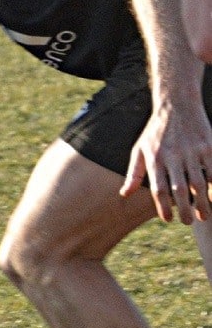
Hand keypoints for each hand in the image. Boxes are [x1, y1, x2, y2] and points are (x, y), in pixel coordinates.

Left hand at [120, 101, 211, 221]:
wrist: (176, 105)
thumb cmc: (156, 131)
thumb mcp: (139, 149)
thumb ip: (134, 173)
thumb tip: (124, 194)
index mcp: (155, 159)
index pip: (158, 189)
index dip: (163, 206)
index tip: (167, 219)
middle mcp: (173, 156)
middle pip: (180, 189)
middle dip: (184, 209)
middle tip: (188, 222)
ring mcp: (192, 151)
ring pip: (198, 182)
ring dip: (202, 201)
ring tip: (203, 215)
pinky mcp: (208, 146)